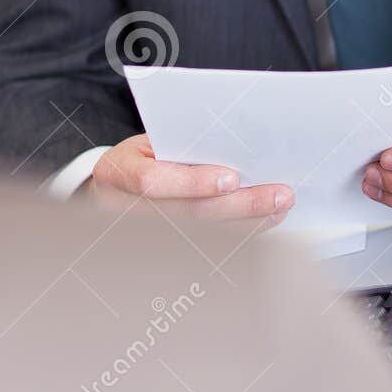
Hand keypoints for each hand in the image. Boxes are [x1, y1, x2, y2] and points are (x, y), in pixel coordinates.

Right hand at [87, 134, 294, 226]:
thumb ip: (180, 144)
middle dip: (239, 205)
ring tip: (280, 206)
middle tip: (279, 195)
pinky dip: (241, 233)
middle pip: (187, 214)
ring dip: (248, 222)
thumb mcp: (146, 141)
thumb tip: (234, 144)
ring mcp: (142, 236)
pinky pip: (207, 245)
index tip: (232, 178)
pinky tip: (266, 221)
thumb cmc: (137, 156)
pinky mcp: (162, 250)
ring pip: (203, 235)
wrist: (111, 189)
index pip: (152, 182)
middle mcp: (124, 210)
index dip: (192, 182)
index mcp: (116, 172)